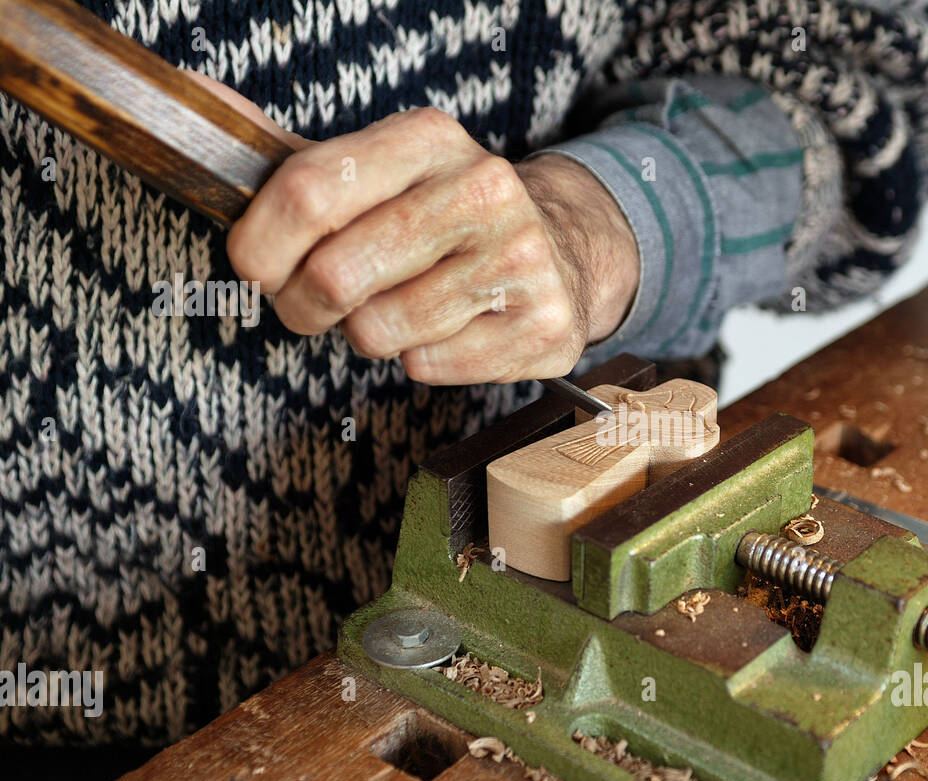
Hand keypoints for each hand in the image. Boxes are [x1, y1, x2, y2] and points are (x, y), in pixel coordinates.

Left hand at [188, 73, 638, 384]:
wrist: (562, 254)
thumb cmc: (444, 219)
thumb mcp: (378, 172)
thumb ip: (289, 154)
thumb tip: (191, 94)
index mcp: (429, 138)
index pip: (308, 188)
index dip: (259, 244)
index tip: (254, 268)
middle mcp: (483, 188)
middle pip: (336, 274)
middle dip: (305, 305)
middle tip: (317, 304)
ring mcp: (520, 258)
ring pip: (380, 330)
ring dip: (369, 334)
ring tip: (398, 308)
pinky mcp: (543, 323)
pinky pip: (429, 366)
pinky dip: (423, 360)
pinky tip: (448, 330)